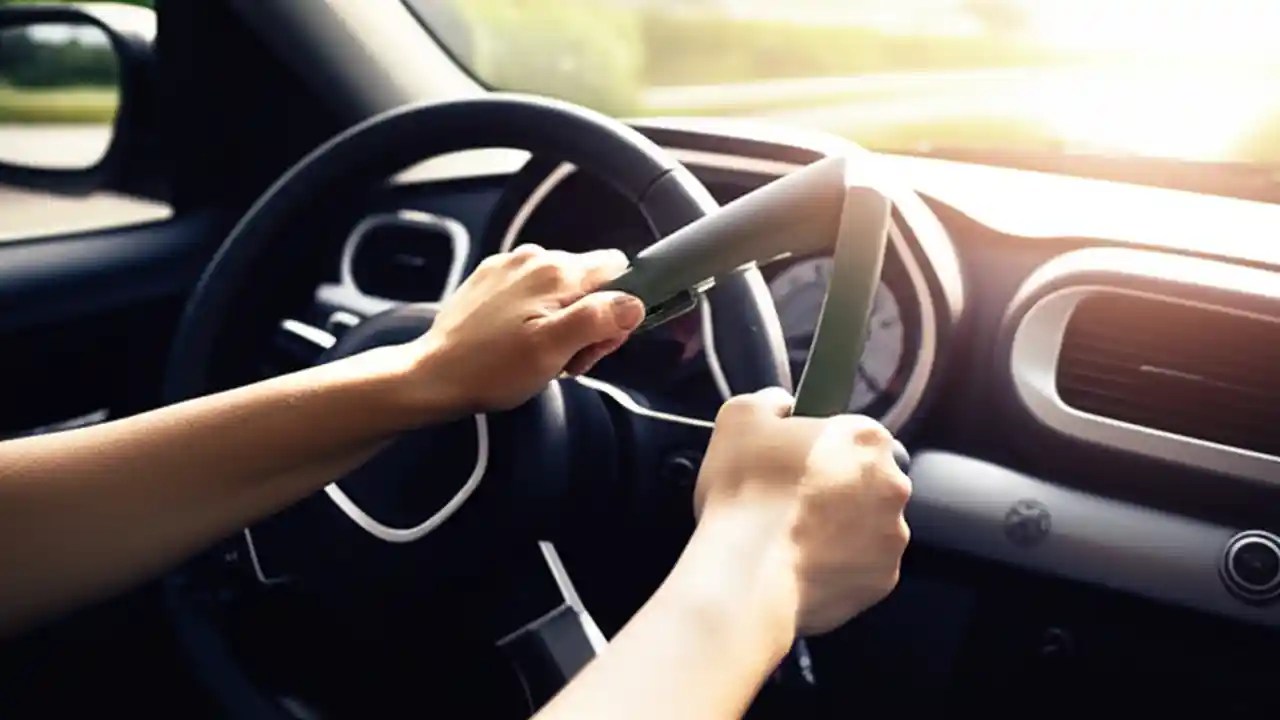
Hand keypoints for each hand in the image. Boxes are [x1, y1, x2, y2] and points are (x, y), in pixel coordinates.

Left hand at [412, 244, 645, 414]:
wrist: (433, 376)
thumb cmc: (492, 369)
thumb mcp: (553, 350)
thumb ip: (598, 320)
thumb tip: (634, 302)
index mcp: (556, 272)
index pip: (619, 269)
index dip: (619, 309)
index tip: (598, 341)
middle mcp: (535, 257)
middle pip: (591, 281)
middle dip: (590, 319)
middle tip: (567, 357)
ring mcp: (509, 265)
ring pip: (563, 287)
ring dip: (564, 319)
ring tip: (540, 353)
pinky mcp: (490, 278)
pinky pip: (533, 289)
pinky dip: (537, 314)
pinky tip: (519, 341)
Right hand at [693, 387, 910, 635]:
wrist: (748, 575)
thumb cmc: (745, 493)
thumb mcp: (739, 418)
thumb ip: (769, 400)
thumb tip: (782, 404)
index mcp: (866, 439)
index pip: (855, 434)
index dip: (823, 447)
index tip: (797, 463)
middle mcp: (892, 485)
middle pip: (868, 479)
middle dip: (838, 488)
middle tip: (792, 501)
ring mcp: (891, 536)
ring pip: (869, 525)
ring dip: (840, 528)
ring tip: (793, 537)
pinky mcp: (882, 579)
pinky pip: (862, 566)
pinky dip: (839, 565)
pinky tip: (802, 564)